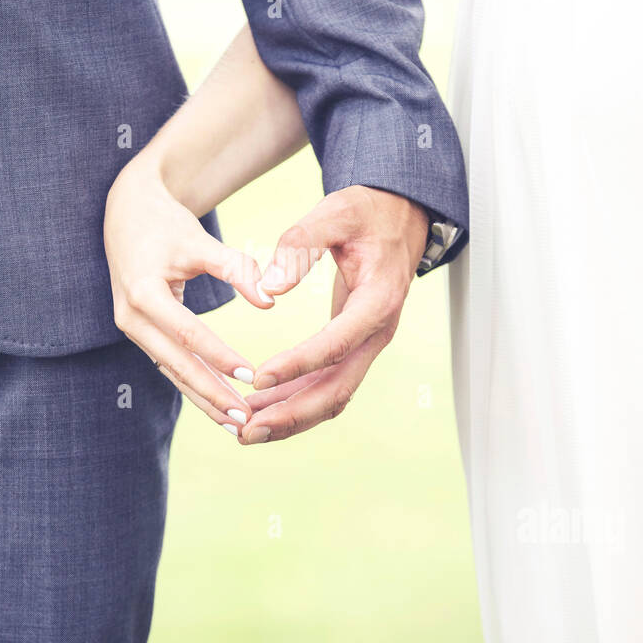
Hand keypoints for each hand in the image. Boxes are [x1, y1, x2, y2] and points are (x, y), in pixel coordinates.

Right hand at [104, 157, 273, 431]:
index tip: (251, 375)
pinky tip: (218, 405)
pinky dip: (194, 384)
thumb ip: (236, 268)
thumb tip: (270, 301)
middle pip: (176, 364)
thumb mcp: (200, 240)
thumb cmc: (166, 224)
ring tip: (235, 424)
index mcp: (143, 294)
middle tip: (244, 420)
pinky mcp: (142, 332)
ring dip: (203, 398)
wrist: (127, 213)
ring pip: (172, 371)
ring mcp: (133, 329)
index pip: (187, 334)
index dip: (219, 356)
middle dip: (211, 394)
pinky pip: (170, 364)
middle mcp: (131, 318)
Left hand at [237, 186, 428, 443]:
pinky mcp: (352, 347)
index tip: (259, 377)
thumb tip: (268, 288)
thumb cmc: (365, 211)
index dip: (299, 364)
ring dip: (289, 417)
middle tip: (246, 431)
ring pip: (331, 396)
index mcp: (378, 300)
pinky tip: (258, 408)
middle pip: (337, 389)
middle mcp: (376, 332)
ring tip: (244, 432)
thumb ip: (301, 244)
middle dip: (291, 415)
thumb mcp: (335, 212)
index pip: (338, 344)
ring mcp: (366, 344)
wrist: (398, 216)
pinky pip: (325, 384)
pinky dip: (292, 400)